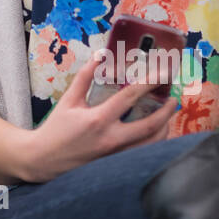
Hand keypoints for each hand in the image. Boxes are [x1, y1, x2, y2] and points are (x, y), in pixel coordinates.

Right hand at [22, 49, 177, 183]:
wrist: (45, 160)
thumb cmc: (56, 128)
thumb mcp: (68, 99)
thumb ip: (85, 76)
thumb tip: (100, 55)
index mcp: (98, 120)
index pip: (130, 97)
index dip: (149, 82)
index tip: (162, 73)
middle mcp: (111, 139)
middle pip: (150, 125)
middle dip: (167, 110)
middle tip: (174, 97)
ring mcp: (116, 155)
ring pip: (151, 144)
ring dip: (164, 128)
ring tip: (168, 114)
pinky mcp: (116, 164)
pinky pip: (143, 153)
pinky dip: (154, 142)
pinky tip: (156, 132)